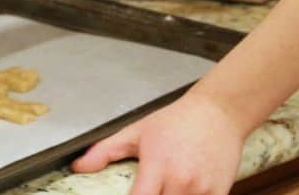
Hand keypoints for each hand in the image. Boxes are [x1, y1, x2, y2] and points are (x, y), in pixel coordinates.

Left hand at [72, 91, 245, 194]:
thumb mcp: (138, 131)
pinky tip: (184, 192)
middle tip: (149, 191)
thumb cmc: (177, 121)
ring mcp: (202, 189)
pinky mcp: (219, 192)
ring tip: (165, 189)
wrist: (219, 111)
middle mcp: (180, 180)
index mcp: (157, 165)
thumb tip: (78, 167)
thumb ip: (106, 151)